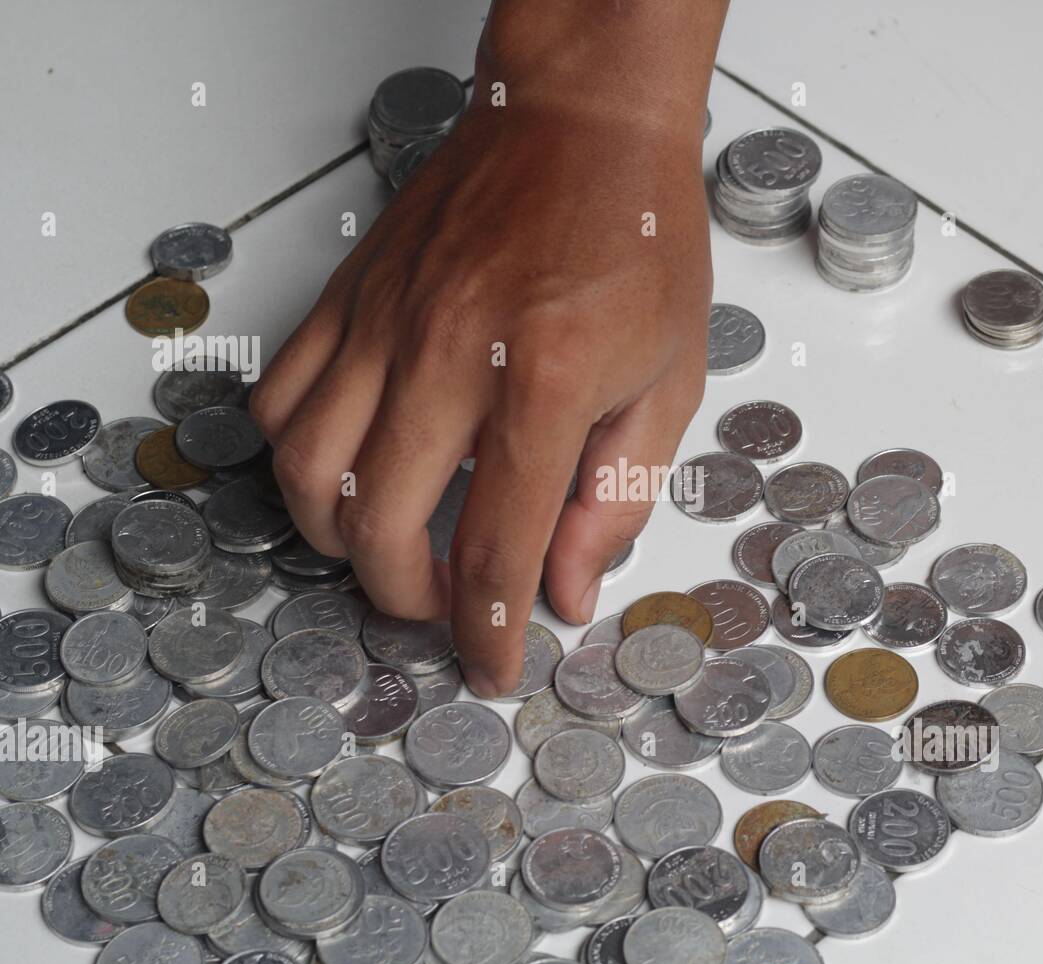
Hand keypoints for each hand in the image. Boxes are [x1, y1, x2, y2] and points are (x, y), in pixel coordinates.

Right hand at [250, 54, 710, 696]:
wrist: (581, 124)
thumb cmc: (636, 240)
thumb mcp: (669, 378)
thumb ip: (615, 496)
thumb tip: (566, 589)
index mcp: (542, 382)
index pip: (497, 548)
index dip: (488, 633)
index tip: (489, 668)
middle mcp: (447, 355)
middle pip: (378, 527)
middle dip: (404, 597)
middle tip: (443, 604)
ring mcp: (384, 322)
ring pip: (305, 473)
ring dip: (339, 539)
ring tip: (390, 546)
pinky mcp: (348, 296)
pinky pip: (281, 399)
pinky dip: (296, 457)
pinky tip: (347, 468)